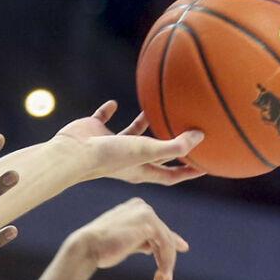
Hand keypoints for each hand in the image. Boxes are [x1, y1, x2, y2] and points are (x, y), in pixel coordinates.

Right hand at [54, 100, 203, 186]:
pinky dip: (108, 111)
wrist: (73, 153)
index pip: (170, 175)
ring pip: (130, 135)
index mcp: (141, 169)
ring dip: (142, 124)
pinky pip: (103, 119)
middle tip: (186, 136)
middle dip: (170, 148)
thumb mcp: (148, 151)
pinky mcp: (94, 131)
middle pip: (153, 155)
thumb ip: (175, 145)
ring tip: (154, 111)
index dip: (188, 172)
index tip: (206, 166)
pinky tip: (114, 103)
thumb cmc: (110, 157)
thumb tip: (202, 136)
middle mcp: (127, 159)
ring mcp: (110, 145)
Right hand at [68, 198, 190, 279]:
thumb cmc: (98, 249)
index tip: (183, 248)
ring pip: (166, 241)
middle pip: (163, 235)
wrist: (85, 248)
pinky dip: (166, 262)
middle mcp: (142, 207)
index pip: (157, 227)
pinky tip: (162, 276)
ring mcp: (146, 213)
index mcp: (134, 208)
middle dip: (167, 260)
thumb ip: (139, 242)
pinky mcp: (148, 223)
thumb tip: (152, 248)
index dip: (170, 240)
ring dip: (166, 265)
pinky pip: (165, 244)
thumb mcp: (124, 244)